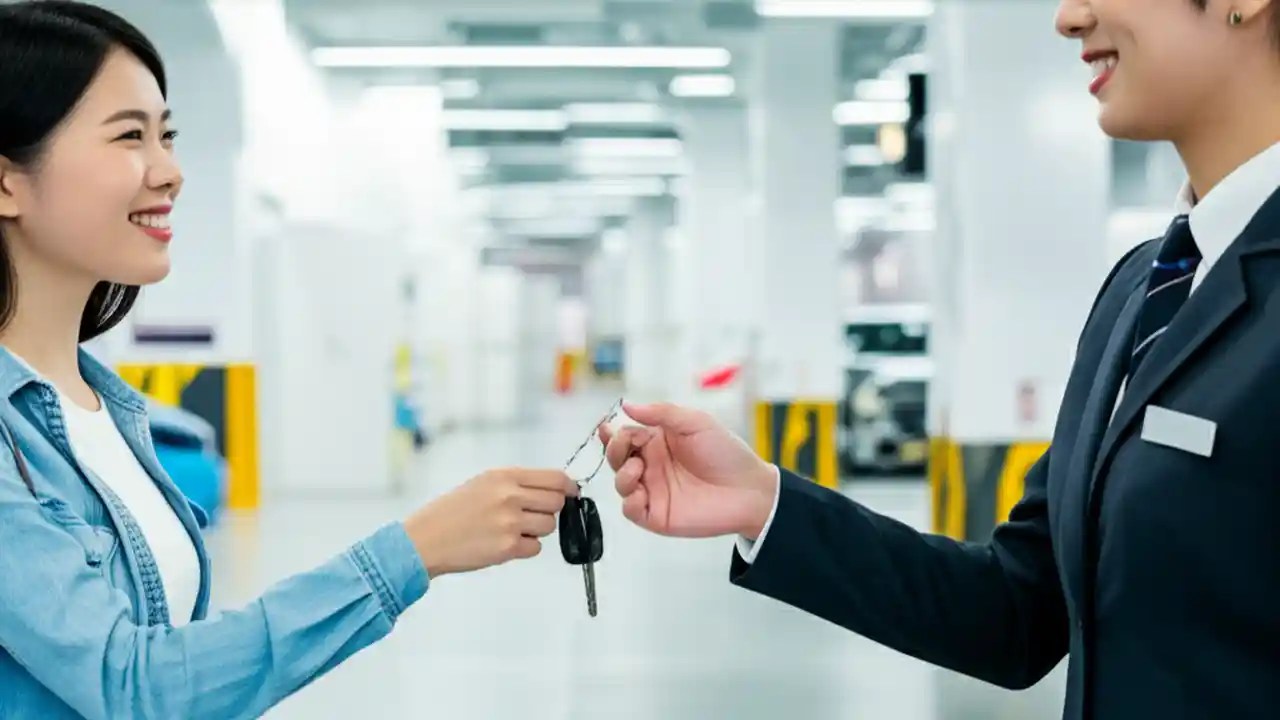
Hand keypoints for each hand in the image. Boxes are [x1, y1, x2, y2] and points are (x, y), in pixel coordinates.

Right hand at [403, 469, 577, 577]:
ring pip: (548, 526)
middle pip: (557, 502)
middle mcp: (510, 496)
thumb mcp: (483, 483)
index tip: (570, 494)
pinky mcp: (507, 548)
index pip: (556, 478)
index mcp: (504, 476)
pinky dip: (525, 548)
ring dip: (537, 530)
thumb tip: (555, 489)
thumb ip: (516, 484)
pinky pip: (535, 548)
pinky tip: (504, 544)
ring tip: (511, 530)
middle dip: (550, 510)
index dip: (568, 488)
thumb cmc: (451, 512)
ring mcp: (510, 522)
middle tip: (531, 515)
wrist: (424, 539)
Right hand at [600, 402, 776, 539]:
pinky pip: (630, 510)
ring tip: (638, 468)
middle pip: (617, 458)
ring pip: (620, 483)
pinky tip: (640, 492)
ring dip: (621, 474)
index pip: (626, 435)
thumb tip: (627, 405)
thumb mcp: (695, 423)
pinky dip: (628, 501)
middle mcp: (651, 465)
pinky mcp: (656, 515)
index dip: (613, 432)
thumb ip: (661, 413)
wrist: (748, 490)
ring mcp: (653, 491)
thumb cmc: (725, 453)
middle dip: (614, 450)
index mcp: (658, 442)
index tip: (607, 427)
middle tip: (625, 444)